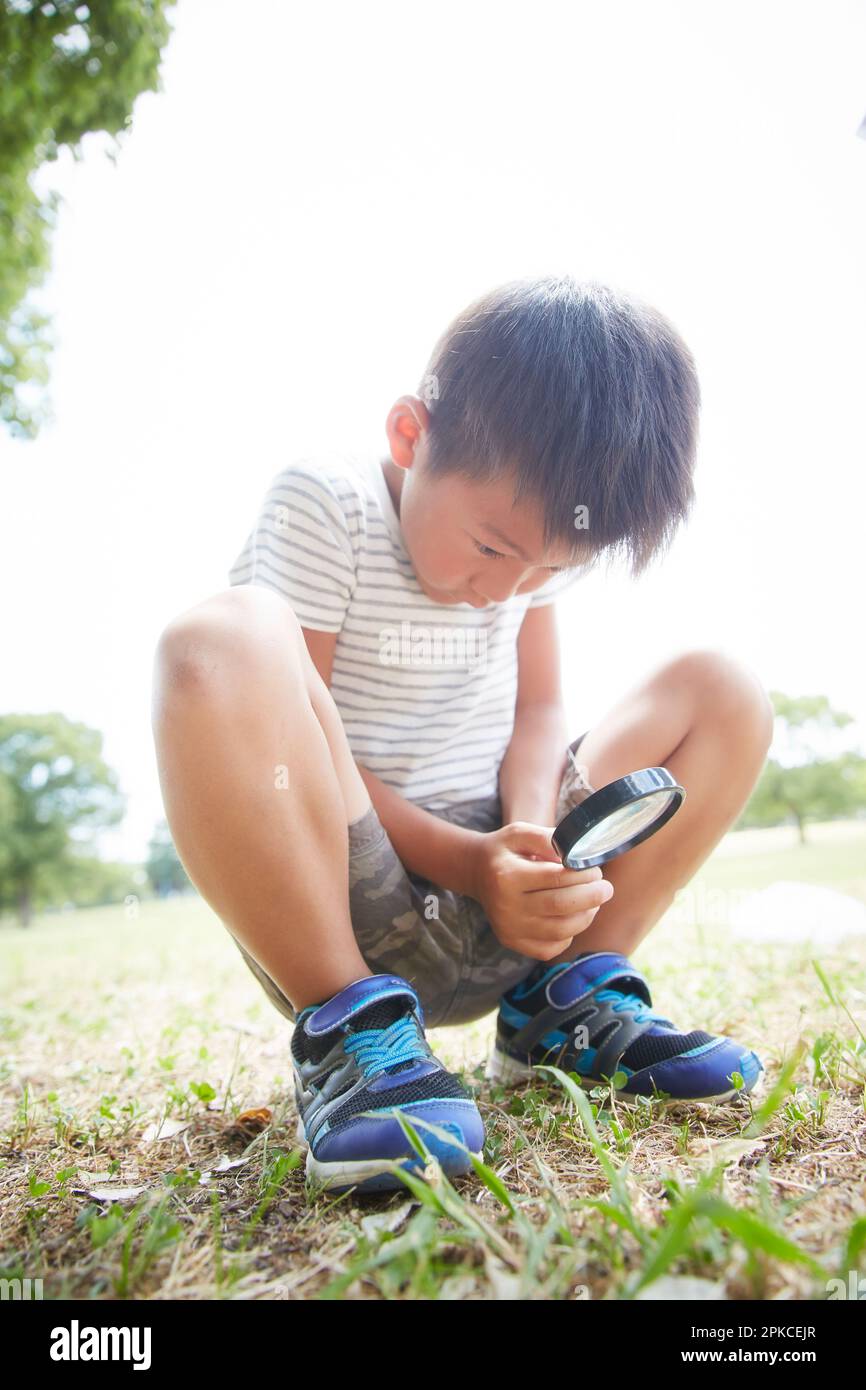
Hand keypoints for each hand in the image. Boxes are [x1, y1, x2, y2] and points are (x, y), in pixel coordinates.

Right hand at [467, 821, 613, 959]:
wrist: (476, 872)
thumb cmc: (505, 851)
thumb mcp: (520, 833)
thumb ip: (548, 839)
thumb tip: (575, 856)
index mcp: (507, 875)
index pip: (557, 878)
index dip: (584, 875)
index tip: (596, 870)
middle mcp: (506, 906)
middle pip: (562, 906)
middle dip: (593, 897)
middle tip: (606, 889)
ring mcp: (508, 928)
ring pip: (561, 931)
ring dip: (586, 916)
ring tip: (593, 902)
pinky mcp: (512, 942)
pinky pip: (551, 948)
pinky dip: (569, 935)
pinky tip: (572, 918)